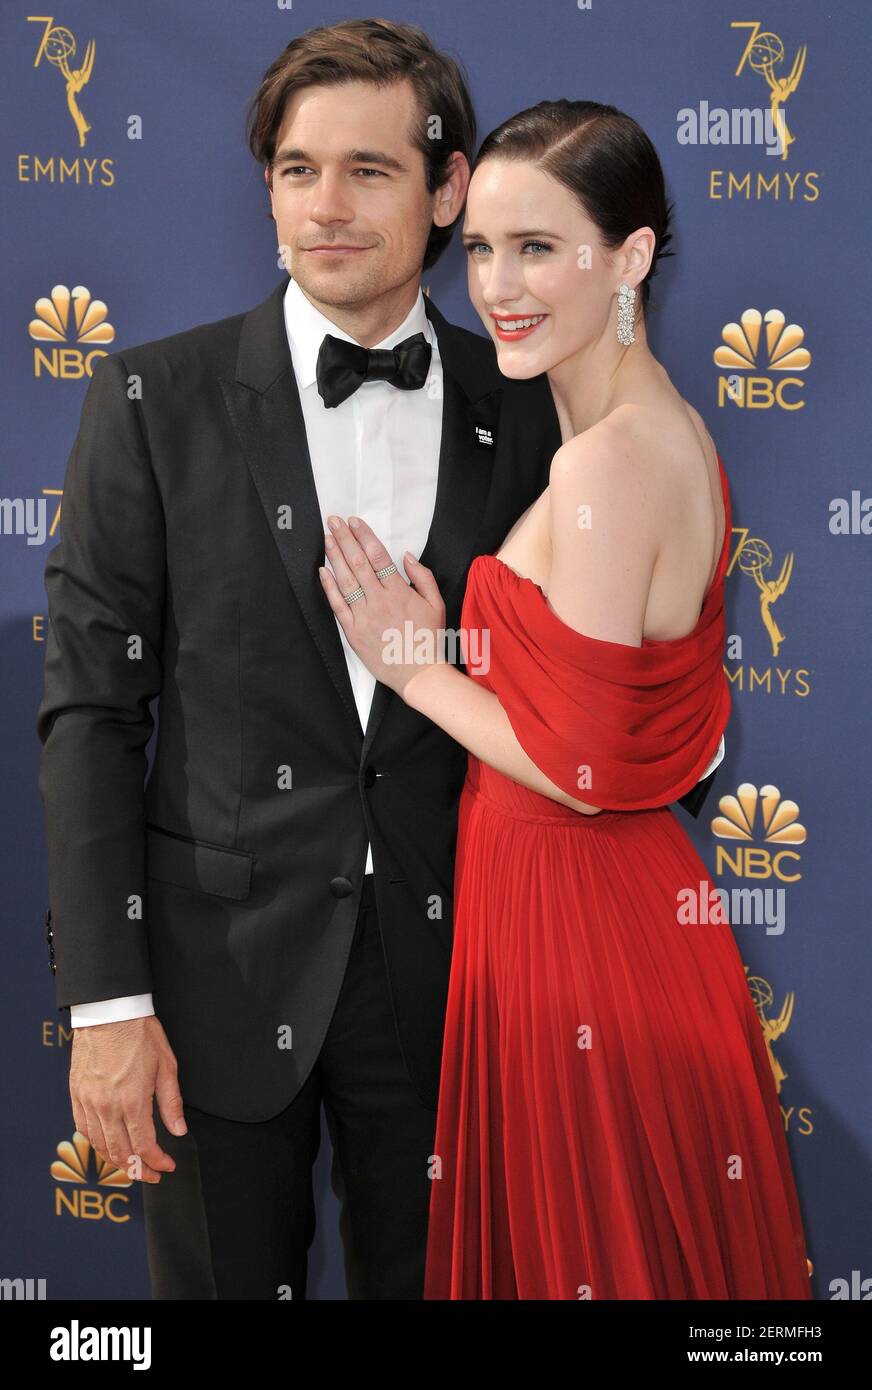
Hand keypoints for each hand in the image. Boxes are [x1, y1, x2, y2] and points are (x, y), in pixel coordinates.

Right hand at [69, 1016, 184, 1183]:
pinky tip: (107, 1146)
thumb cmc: (140, 1034)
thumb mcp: (166, 1065)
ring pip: (100, 1146)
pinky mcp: (76, 1095)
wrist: (108, 1012)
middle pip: (121, 1153)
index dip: (157, 1162)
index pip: (144, 1146)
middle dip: (139, 1169)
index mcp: (133, 1100)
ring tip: (132, 1165)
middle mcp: (107, 1106)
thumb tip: (179, 1130)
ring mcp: (89, 1102)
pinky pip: (83, 1129)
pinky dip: (96, 1144)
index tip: (167, 1166)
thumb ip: (171, 1102)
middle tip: (152, 1174)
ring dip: (117, 1162)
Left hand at [318, 515, 446, 698]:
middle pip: (358, 563)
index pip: (378, 556)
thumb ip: (423, 577)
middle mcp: (379, 600)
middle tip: (334, 521)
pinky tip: (323, 571)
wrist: (418, 673)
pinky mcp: (353, 631)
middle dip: (345, 539)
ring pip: (346, 580)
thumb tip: (407, 556)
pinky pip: (338, 605)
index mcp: (399, 591)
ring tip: (327, 539)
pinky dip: (329, 587)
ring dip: (335, 557)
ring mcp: (364, 616)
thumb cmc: (428, 639)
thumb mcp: (437, 604)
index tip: (355, 522)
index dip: (364, 536)